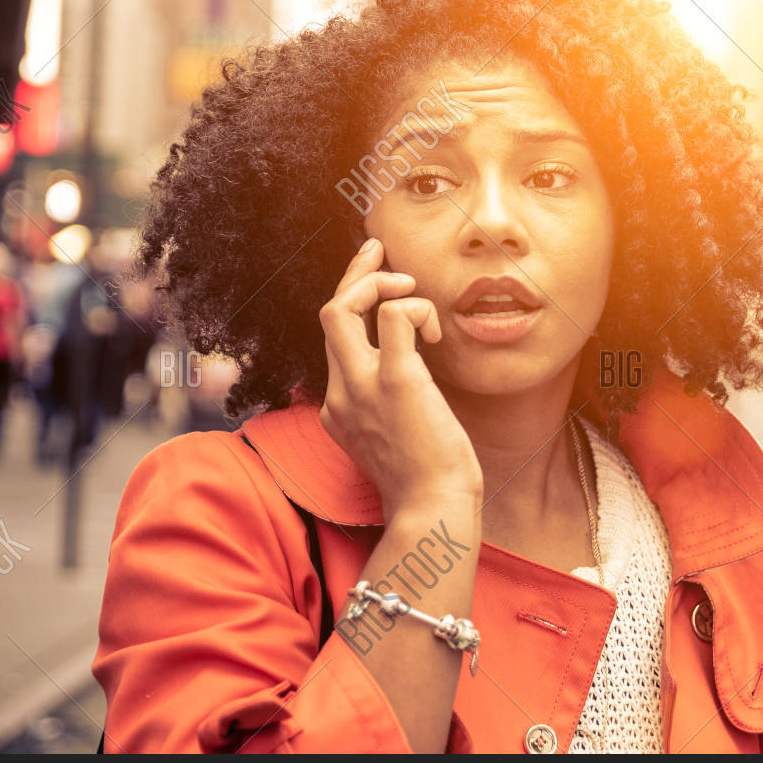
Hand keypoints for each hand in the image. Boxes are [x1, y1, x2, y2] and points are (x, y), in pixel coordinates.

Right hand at [318, 238, 482, 518]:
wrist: (431, 512)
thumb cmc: (428, 486)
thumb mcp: (397, 445)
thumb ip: (392, 414)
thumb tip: (417, 392)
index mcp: (338, 410)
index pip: (335, 344)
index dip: (353, 308)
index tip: (376, 284)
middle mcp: (340, 394)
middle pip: (327, 315)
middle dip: (353, 276)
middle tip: (378, 250)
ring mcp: (362, 386)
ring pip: (340, 308)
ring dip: (376, 283)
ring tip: (410, 285)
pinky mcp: (396, 380)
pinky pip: (396, 316)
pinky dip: (415, 307)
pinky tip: (435, 331)